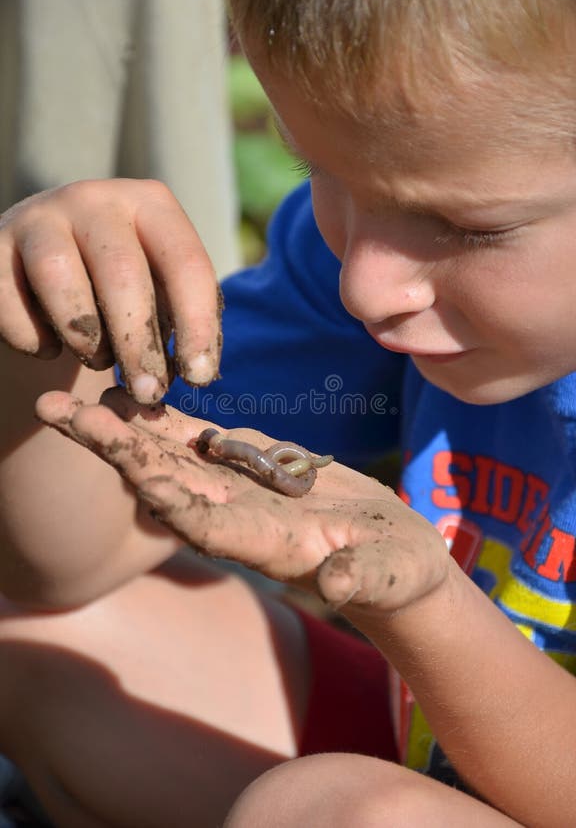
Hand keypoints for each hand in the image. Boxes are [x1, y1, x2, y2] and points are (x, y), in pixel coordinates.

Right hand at [0, 180, 220, 401]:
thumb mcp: (160, 290)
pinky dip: (32, 338)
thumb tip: (199, 370)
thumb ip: (182, 320)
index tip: (200, 379)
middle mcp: (94, 199)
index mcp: (150, 205)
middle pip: (123, 272)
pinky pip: (7, 300)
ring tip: (97, 362)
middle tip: (148, 393)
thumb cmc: (118, 286)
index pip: (186, 264)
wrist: (42, 263)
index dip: (197, 326)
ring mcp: (38, 217)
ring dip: (85, 337)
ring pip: (59, 278)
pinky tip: (50, 351)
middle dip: (139, 345)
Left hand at [36, 387, 448, 616]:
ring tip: (80, 394)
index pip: (205, 521)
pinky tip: (134, 391)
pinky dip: (167, 418)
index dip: (165, 494)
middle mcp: (236, 518)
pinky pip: (201, 441)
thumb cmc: (396, 574)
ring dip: (125, 428)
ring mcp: (237, 492)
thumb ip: (362, 578)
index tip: (123, 467)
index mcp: (265, 545)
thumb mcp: (387, 577)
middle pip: (165, 482)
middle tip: (57, 413)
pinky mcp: (250, 468)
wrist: (389, 556)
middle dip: (113, 449)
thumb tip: (338, 585)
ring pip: (173, 457)